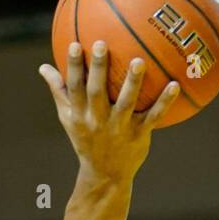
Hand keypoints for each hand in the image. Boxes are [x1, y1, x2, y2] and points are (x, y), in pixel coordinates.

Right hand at [39, 40, 180, 181]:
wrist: (105, 175)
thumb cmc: (86, 139)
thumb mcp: (68, 118)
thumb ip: (59, 91)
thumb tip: (43, 66)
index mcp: (80, 114)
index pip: (74, 87)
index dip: (74, 66)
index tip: (75, 44)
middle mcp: (98, 120)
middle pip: (97, 92)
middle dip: (98, 69)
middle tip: (101, 44)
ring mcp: (120, 128)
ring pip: (126, 103)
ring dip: (132, 82)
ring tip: (138, 61)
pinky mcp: (139, 134)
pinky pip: (153, 116)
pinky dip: (165, 101)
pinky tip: (175, 84)